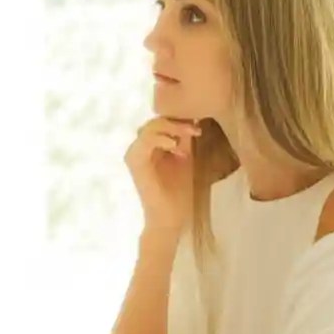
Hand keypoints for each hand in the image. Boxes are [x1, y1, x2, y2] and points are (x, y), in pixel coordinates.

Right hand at [124, 116, 201, 233]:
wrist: (171, 217)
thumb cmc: (180, 191)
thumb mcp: (186, 158)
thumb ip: (185, 138)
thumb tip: (193, 117)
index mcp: (151, 145)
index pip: (162, 121)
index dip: (179, 119)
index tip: (198, 125)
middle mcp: (139, 147)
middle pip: (156, 121)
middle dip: (177, 121)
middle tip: (196, 127)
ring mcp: (134, 153)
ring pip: (150, 127)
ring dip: (171, 127)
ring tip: (189, 134)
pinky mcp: (134, 161)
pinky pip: (145, 141)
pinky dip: (161, 139)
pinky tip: (176, 146)